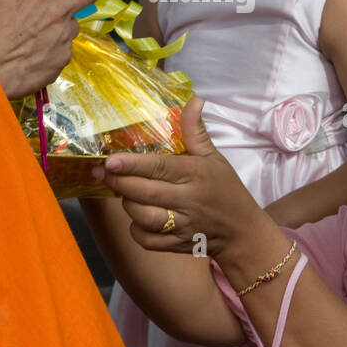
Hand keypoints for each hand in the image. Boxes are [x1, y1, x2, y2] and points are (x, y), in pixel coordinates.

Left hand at [92, 98, 263, 257]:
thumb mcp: (214, 158)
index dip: (132, 164)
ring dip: (128, 204)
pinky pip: (146, 240)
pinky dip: (136, 229)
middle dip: (119, 182)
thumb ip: (196, 131)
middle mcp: (189, 200)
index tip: (110, 160)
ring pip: (143, 217)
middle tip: (103, 172)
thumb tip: (194, 100)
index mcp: (197, 174)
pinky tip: (138, 217)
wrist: (242, 233)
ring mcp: (182, 225)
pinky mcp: (176, 245)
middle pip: (145, 192)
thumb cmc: (226, 190)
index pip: (160, 168)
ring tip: (125, 192)